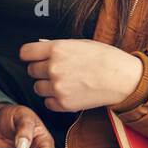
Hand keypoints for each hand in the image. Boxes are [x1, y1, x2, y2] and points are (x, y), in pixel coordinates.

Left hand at [21, 38, 143, 111]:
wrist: (122, 78)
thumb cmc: (106, 58)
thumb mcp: (81, 43)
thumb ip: (58, 45)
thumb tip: (41, 45)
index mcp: (57, 49)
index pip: (26, 52)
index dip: (30, 55)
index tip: (34, 57)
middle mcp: (54, 68)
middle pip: (31, 70)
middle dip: (41, 70)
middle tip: (56, 69)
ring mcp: (58, 87)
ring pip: (37, 88)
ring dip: (46, 85)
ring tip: (64, 82)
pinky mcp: (63, 104)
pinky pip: (47, 103)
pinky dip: (54, 100)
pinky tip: (67, 92)